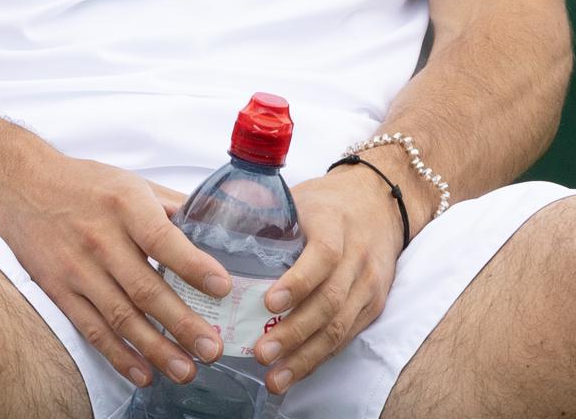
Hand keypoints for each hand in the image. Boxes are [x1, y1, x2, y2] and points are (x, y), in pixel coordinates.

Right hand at [0, 153, 231, 389]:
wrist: (19, 185)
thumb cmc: (84, 185)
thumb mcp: (131, 182)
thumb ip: (174, 207)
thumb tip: (223, 226)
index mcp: (125, 205)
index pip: (162, 239)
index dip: (193, 265)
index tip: (222, 288)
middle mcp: (100, 238)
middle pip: (145, 288)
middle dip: (182, 323)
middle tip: (212, 349)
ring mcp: (76, 267)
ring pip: (120, 316)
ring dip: (155, 348)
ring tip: (186, 371)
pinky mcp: (58, 289)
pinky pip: (91, 328)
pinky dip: (117, 354)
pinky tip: (143, 373)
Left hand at [251, 163, 405, 393]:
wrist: (377, 203)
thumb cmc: (325, 202)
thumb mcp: (296, 197)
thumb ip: (259, 212)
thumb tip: (198, 220)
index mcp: (334, 226)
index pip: (322, 257)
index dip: (298, 282)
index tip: (269, 303)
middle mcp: (357, 260)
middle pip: (330, 302)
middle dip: (295, 333)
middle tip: (261, 352)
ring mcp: (368, 286)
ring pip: (340, 328)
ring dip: (306, 357)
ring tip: (275, 377)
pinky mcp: (372, 306)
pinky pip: (347, 338)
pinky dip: (319, 358)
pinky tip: (294, 373)